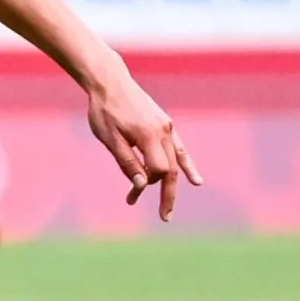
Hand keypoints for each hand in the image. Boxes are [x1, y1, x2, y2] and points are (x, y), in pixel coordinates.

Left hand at [86, 71, 201, 220]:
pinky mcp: (165, 125)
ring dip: (172, 184)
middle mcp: (164, 131)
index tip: (132, 193)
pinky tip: (195, 181)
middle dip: (167, 195)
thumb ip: (126, 162)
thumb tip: (142, 185)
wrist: (110, 83)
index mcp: (149, 135)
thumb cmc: (104, 111)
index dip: (148, 184)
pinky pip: (179, 149)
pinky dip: (186, 165)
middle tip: (164, 217)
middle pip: (170, 169)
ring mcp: (167, 127)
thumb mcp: (109, 138)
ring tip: (168, 208)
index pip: (158, 169)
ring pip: (175, 161)